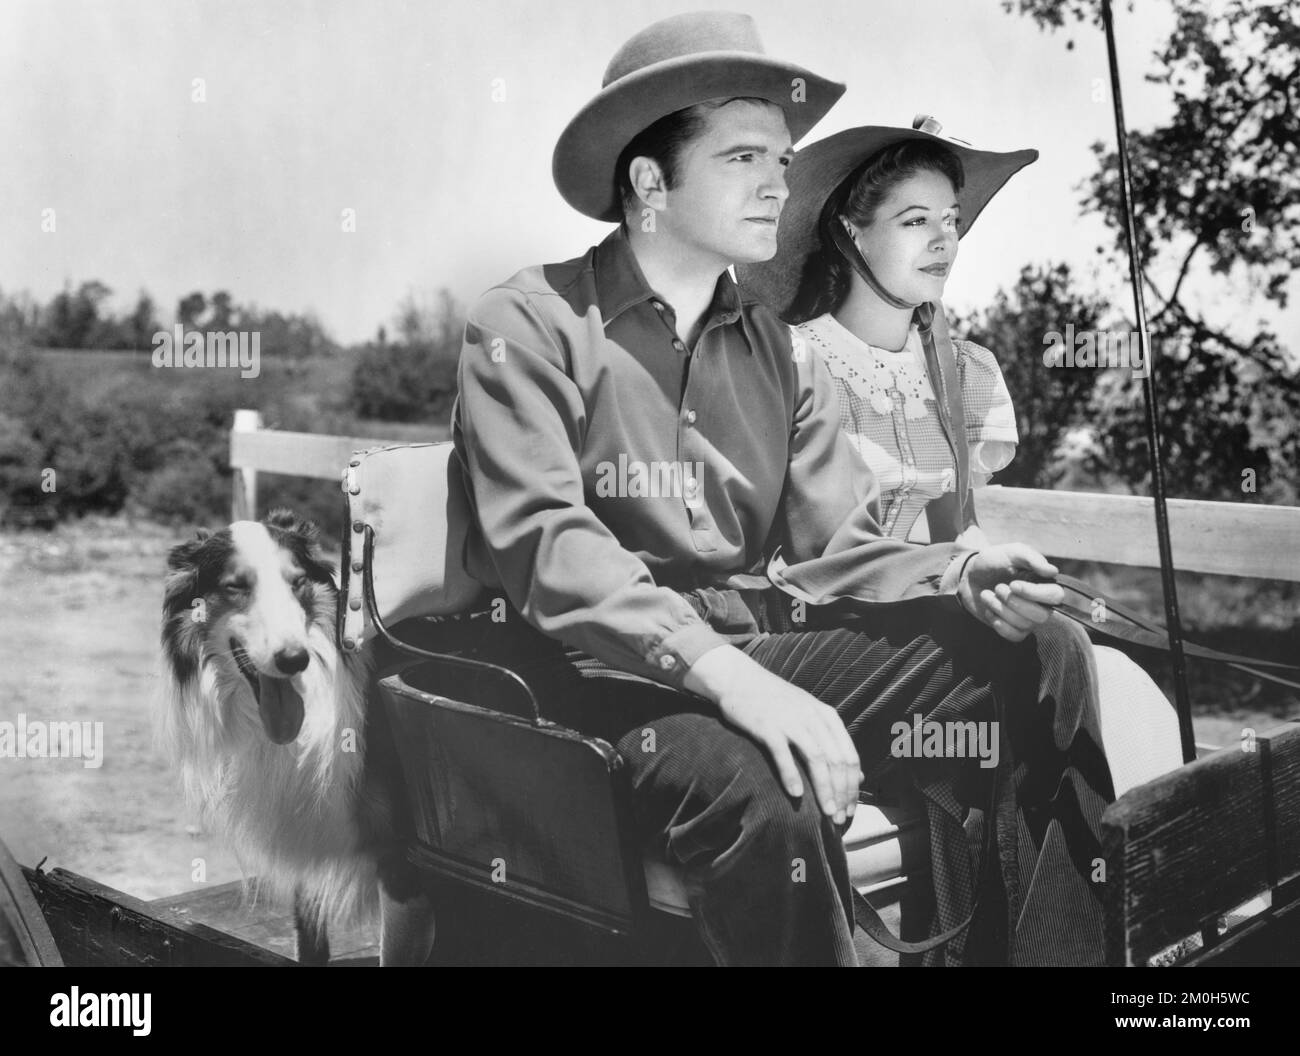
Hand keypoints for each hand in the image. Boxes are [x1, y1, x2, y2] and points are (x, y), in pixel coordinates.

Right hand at [684, 645, 861, 822]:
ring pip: (816, 759)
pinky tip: (796, 795)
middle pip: (836, 761)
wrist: (739, 679)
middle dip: (842, 793)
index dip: (853, 787)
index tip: (850, 810)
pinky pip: (783, 753)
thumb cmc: (775, 702)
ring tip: (826, 813)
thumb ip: (833, 743)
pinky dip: (791, 775)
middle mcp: (813, 717)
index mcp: (827, 716)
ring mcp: (791, 720)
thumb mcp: (810, 716)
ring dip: (824, 789)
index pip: (850, 756)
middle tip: (840, 818)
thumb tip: (859, 776)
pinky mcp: (767, 726)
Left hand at [958, 542, 1064, 641]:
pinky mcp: (1014, 628)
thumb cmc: (993, 561)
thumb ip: (1032, 558)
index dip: (1034, 593)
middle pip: (1042, 615)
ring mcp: (1027, 617)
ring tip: (987, 595)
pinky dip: (999, 624)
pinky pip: (1015, 636)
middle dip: (1014, 602)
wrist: (969, 576)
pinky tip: (989, 611)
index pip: (1055, 596)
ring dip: (1000, 609)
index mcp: (1043, 583)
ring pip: (1024, 625)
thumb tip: (1053, 572)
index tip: (1013, 584)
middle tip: (997, 587)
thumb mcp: (1011, 552)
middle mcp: (1040, 602)